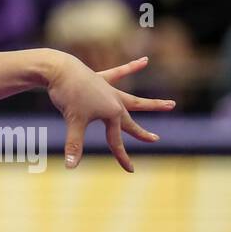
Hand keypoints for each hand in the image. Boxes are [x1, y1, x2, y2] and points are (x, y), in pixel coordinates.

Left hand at [46, 53, 175, 171]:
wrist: (59, 69)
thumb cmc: (67, 95)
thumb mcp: (73, 121)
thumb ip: (74, 145)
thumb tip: (71, 167)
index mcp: (111, 114)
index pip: (116, 141)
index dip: (122, 157)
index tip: (131, 170)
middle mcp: (114, 102)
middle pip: (129, 122)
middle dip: (141, 133)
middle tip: (155, 139)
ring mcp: (109, 90)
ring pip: (133, 99)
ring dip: (151, 104)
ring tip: (171, 104)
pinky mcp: (100, 79)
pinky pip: (118, 73)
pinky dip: (132, 68)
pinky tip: (145, 60)